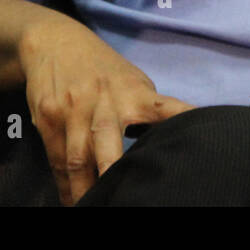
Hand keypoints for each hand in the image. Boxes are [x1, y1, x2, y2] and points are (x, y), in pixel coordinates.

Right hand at [18, 15, 195, 204]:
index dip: (184, 120)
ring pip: (78, 158)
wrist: (55, 42)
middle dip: (112, 172)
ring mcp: (73, 111)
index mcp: (136, 93)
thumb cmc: (104, 70)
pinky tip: (72, 200)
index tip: (200, 137)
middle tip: (125, 197)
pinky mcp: (48, 118)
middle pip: (107, 142)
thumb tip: (172, 139)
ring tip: (94, 207)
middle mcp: (105, 102)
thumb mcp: (133, 81)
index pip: (166, 109)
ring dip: (84, 189)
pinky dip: (64, 184)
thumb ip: (150, 110)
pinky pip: (57, 158)